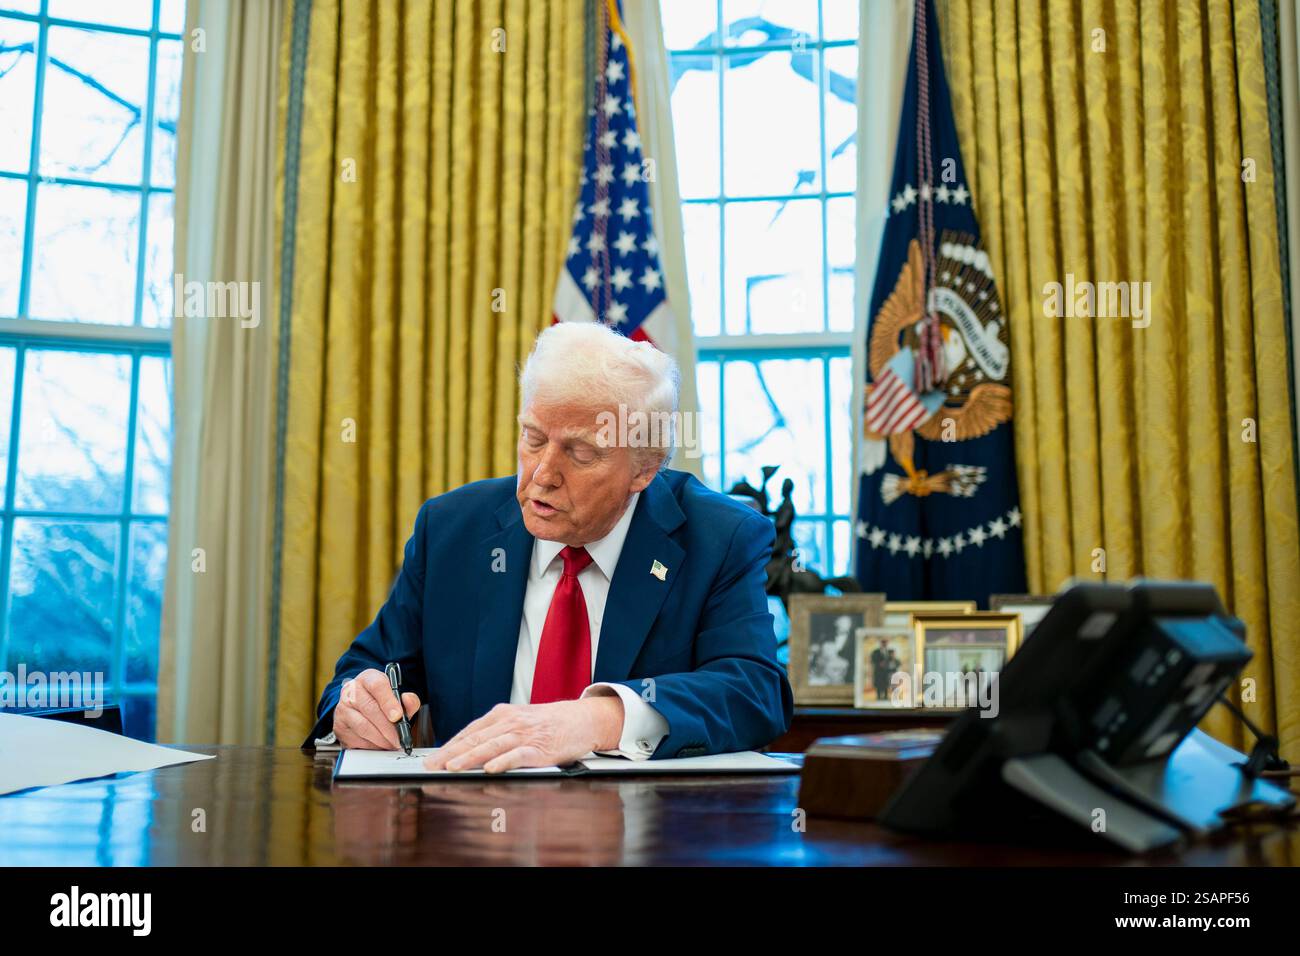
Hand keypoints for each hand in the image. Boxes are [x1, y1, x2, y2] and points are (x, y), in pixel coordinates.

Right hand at [332, 668, 421, 749]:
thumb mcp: (396, 696)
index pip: (377, 685)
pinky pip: (356, 739)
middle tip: (399, 738)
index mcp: (368, 678)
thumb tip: (408, 700)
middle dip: (388, 727)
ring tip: (392, 743)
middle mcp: (351, 691)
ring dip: (380, 739)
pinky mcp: (339, 727)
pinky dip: (371, 746)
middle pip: (370, 708)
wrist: (359, 707)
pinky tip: (379, 745)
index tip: (398, 716)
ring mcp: (342, 709)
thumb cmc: (380, 702)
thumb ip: (408, 700)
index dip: (388, 701)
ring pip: (363, 726)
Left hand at [423, 696, 623, 772]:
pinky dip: (503, 761)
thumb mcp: (519, 720)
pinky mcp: (540, 748)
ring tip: (452, 768)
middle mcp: (510, 722)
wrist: (581, 719)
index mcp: (502, 715)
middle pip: (475, 738)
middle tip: (432, 766)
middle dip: (451, 754)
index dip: (449, 746)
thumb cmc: (548, 723)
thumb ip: (496, 732)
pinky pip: (518, 755)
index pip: (470, 731)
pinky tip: (490, 769)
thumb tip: (467, 750)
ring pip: (492, 746)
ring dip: (470, 757)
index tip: (432, 759)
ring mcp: (524, 734)